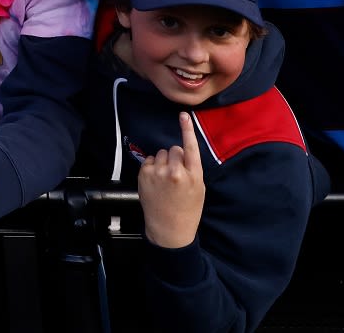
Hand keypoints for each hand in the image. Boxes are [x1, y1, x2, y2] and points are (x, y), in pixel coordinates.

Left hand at [137, 111, 205, 248]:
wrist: (169, 228)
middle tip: (176, 173)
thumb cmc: (188, 209)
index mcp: (193, 175)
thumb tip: (182, 151)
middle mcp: (175, 172)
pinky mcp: (144, 175)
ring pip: (161, 153)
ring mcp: (158, 173)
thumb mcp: (199, 189)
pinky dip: (153, 167)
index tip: (183, 116)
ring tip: (166, 179)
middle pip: (174, 149)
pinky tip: (156, 181)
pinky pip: (150, 160)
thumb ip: (192, 168)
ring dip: (163, 162)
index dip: (187, 130)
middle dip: (175, 157)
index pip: (190, 148)